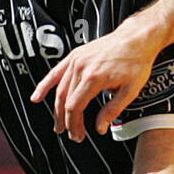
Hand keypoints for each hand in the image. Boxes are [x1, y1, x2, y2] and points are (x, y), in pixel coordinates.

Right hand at [31, 26, 158, 142]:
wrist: (136, 38)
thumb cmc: (136, 61)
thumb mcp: (130, 91)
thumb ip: (112, 111)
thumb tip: (100, 128)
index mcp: (94, 77)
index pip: (75, 107)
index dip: (74, 124)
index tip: (78, 135)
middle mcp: (82, 67)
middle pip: (66, 100)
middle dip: (67, 121)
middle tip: (72, 134)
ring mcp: (76, 60)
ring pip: (60, 89)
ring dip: (57, 109)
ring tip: (59, 124)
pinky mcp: (75, 55)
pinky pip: (55, 72)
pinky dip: (45, 85)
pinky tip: (37, 97)